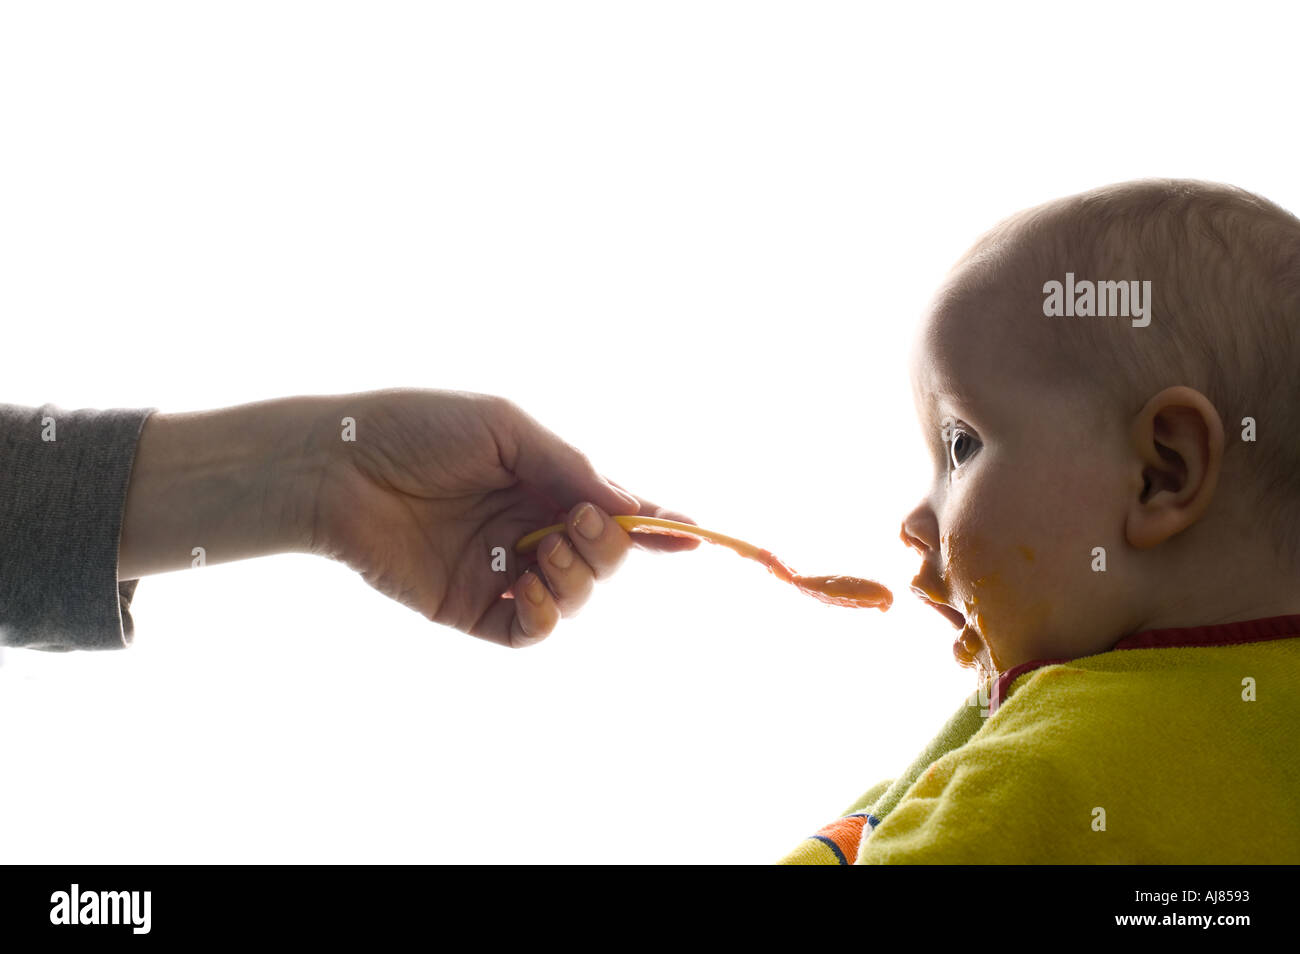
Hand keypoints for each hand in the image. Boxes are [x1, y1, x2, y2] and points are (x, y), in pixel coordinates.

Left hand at [309, 388, 697, 646]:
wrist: (339, 465)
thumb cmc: (418, 430)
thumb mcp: (506, 430)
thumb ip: (570, 468)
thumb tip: (631, 506)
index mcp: (542, 483)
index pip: (612, 510)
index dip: (656, 525)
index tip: (693, 536)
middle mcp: (528, 529)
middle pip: (602, 557)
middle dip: (609, 545)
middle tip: (579, 522)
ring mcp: (501, 571)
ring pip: (573, 596)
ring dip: (577, 579)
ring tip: (544, 553)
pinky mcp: (469, 609)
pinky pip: (527, 632)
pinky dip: (543, 618)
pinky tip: (530, 591)